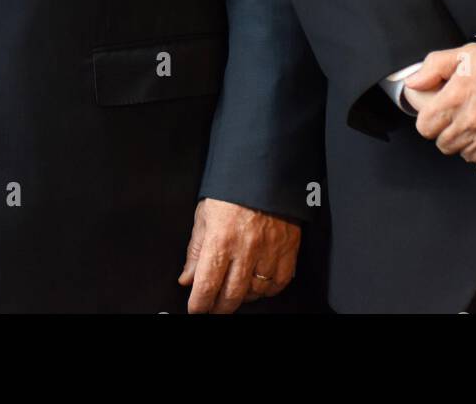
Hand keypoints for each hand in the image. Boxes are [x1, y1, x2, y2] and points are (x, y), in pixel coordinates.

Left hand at [178, 198, 299, 313]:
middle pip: (231, 296)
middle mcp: (245, 248)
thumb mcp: (205, 214)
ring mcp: (269, 249)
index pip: (206, 286)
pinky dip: (269, 289)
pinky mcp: (288, 247)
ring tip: (235, 291)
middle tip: (213, 306)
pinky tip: (259, 284)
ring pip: (255, 292)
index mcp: (220, 239)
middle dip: (218, 307)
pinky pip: (280, 281)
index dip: (198, 304)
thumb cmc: (233, 188)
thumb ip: (195, 249)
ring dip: (243, 297)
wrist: (265, 168)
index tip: (196, 308)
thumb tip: (187, 277)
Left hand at [408, 40, 475, 179]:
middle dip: (449, 133)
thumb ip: (433, 67)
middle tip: (463, 121)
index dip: (431, 122)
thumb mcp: (465, 53)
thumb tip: (413, 83)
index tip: (440, 117)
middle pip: (444, 144)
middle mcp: (469, 122)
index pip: (425, 127)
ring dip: (470, 146)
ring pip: (466, 156)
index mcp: (454, 99)